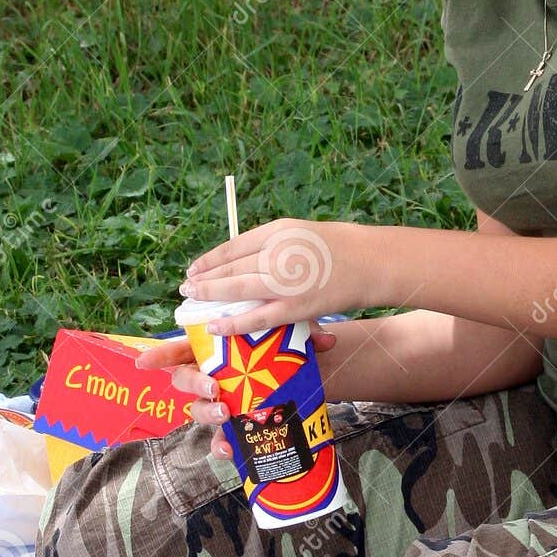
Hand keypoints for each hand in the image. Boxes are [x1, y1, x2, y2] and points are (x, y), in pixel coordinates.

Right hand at [136, 328, 339, 460]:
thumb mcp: (293, 335)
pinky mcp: (234, 425)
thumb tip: (327, 340)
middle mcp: (210, 376)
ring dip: (208, 415)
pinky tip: (230, 451)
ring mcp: (220, 402)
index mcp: (215, 349)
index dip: (160, 355)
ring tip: (226, 415)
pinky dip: (222, 447)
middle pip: (185, 382)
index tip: (144, 362)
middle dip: (194, 386)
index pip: (181, 349)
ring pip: (198, 412)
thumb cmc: (286, 347)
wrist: (305, 373)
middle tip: (214, 389)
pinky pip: (219, 440)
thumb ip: (306, 333)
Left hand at [177, 217, 380, 334]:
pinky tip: (215, 325)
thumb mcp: (299, 232)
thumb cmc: (337, 246)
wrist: (370, 262)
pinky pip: (256, 317)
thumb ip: (270, 245)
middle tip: (186, 286)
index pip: (233, 246)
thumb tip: (239, 262)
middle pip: (230, 268)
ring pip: (236, 290)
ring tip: (192, 300)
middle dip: (204, 278)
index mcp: (278, 231)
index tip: (194, 267)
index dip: (210, 259)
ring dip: (210, 296)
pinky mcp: (295, 308)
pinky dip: (232, 322)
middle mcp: (277, 254)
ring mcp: (285, 282)